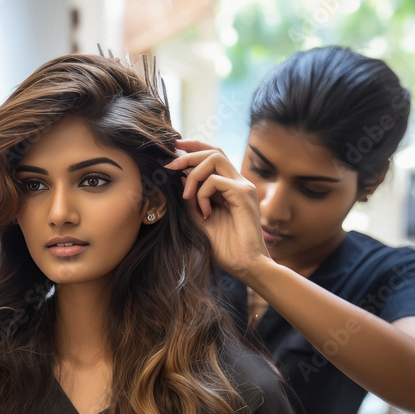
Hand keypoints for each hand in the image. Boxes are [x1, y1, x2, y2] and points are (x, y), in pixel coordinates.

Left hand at [164, 140, 269, 278]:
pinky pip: (216, 180)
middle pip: (214, 151)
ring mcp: (243, 187)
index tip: (173, 149)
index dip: (193, 148)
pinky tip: (205, 214)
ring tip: (187, 196)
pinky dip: (203, 194)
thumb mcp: (199, 220)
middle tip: (169, 166)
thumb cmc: (225, 248)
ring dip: (194, 173)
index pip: (212, 156)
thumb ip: (191, 200)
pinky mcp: (244, 194)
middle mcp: (238, 183)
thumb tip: (180, 177)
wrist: (245, 265)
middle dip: (188, 154)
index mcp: (229, 188)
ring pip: (216, 158)